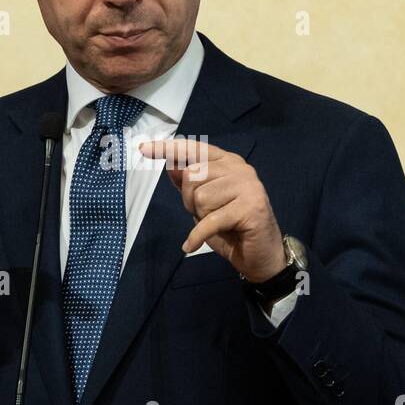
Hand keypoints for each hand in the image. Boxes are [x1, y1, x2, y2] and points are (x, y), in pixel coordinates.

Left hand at [138, 139, 285, 282]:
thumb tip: (171, 165)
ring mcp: (248, 185)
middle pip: (193, 175)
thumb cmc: (231, 228)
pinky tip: (192, 245)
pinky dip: (197, 236)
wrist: (261, 256)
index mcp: (228, 162)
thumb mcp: (203, 205)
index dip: (168, 149)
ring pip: (201, 197)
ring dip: (200, 217)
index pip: (194, 149)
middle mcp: (239, 168)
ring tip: (217, 225)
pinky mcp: (251, 207)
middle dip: (190, 200)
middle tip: (207, 216)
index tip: (143, 148)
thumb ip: (188, 185)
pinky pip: (210, 220)